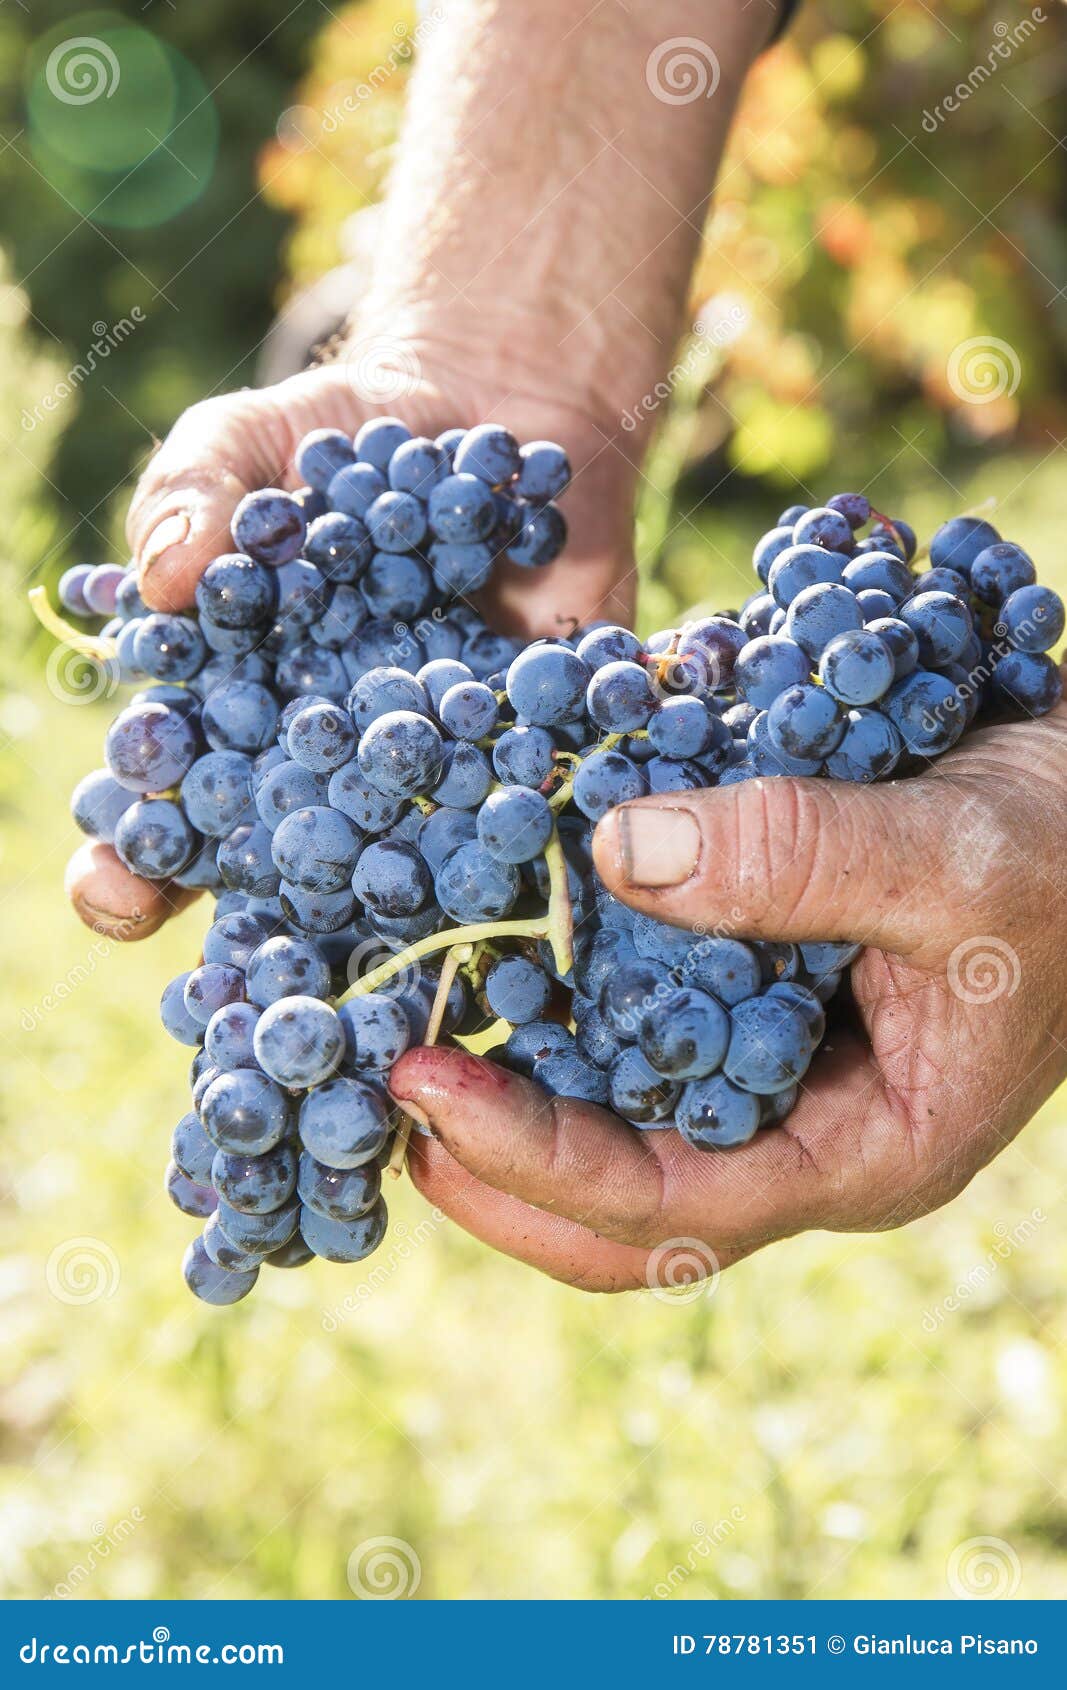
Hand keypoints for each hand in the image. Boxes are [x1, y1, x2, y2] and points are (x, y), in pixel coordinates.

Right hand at [66, 348, 636, 939]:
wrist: (500, 411)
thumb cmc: (340, 435)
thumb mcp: (248, 442)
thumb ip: (194, 493)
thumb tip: (163, 574)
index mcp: (231, 726)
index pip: (160, 815)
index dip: (127, 865)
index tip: (119, 891)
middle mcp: (326, 780)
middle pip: (279, 889)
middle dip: (263, 945)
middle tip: (259, 993)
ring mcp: (434, 786)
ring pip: (410, 890)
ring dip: (408, 941)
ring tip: (407, 983)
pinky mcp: (537, 765)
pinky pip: (538, 828)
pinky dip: (547, 871)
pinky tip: (542, 917)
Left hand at [390, 685, 1066, 1291]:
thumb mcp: (952, 858)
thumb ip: (800, 858)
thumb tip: (616, 854)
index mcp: (862, 1154)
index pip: (671, 1211)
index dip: (536, 1164)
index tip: (425, 1088)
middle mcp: (806, 1136)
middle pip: (623, 1214)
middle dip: (497, 1172)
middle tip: (389, 1088)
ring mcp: (781, 1077)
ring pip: (624, 1127)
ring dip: (520, 1094)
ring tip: (422, 1024)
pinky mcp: (763, 1006)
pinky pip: (644, 1034)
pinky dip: (569, 1007)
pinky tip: (511, 947)